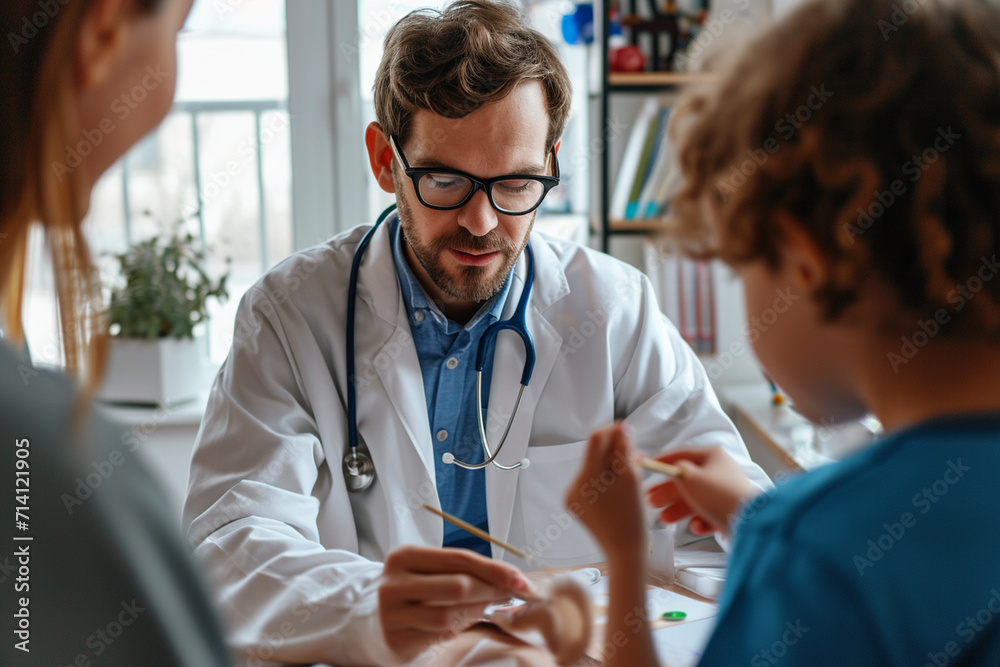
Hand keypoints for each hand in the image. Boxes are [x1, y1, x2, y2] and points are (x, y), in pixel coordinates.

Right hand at [378, 544, 534, 661]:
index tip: (520, 579)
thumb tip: (508, 579)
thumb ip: (461, 571)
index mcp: (405, 556)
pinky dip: (459, 628)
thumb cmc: (408, 590)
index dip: (494, 568)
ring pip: (449, 614)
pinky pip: (438, 635)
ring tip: (490, 606)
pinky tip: (466, 621)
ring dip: (479, 611)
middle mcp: (395, 582)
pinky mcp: (396, 640)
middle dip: (492, 590)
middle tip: (513, 594)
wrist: (366, 617)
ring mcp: (392, 613)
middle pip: (458, 585)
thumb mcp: (426, 571)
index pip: (459, 558)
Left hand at [564, 422, 644, 560]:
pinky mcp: (577, 505)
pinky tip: (622, 486)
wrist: (625, 552)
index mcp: (585, 477)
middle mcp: (573, 485)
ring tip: (634, 471)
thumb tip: (622, 428)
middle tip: (638, 455)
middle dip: (616, 451)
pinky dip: (606, 480)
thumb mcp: (632, 478)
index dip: (613, 431)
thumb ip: (625, 450)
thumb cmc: (632, 517)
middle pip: (595, 455)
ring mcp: (572, 496)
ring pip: (594, 469)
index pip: (595, 440)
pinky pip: (592, 484)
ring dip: (613, 465)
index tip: (629, 432)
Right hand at [645, 445, 760, 536]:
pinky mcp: (730, 510)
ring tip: (664, 519)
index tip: (648, 468)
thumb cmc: (717, 494)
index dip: (662, 461)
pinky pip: (710, 513)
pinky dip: (700, 520)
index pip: (682, 454)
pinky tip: (695, 527)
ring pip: (696, 498)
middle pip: (687, 479)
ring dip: (679, 509)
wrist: (748, 520)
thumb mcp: (689, 477)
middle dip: (667, 492)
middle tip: (651, 501)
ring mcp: (726, 491)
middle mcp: (720, 470)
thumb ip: (677, 471)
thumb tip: (676, 469)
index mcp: (712, 455)